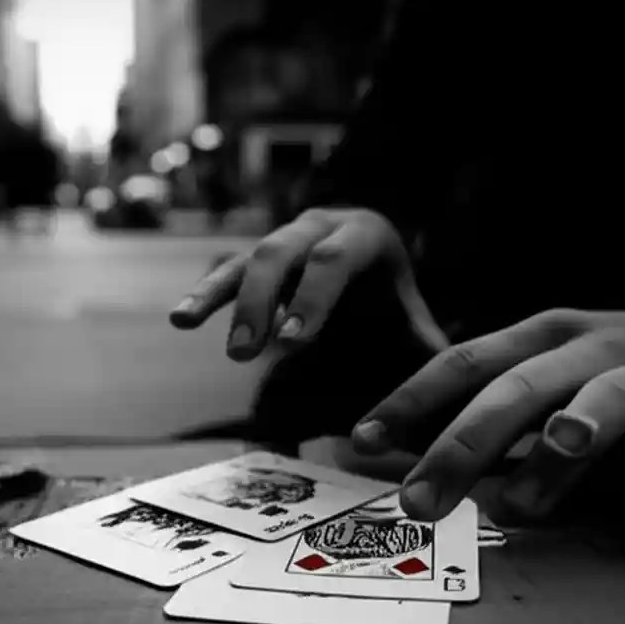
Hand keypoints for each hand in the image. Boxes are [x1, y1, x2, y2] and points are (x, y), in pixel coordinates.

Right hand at [169, 207, 448, 359]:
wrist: (379, 286)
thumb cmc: (398, 312)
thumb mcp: (414, 326)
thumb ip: (425, 358)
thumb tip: (444, 397)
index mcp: (366, 235)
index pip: (336, 259)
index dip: (313, 298)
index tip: (292, 344)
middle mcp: (321, 226)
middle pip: (284, 252)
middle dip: (261, 301)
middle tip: (246, 353)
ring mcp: (286, 239)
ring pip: (250, 258)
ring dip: (225, 297)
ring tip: (188, 323)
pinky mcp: (259, 260)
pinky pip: (228, 272)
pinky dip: (205, 295)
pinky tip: (180, 318)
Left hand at [351, 287, 624, 527]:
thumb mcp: (560, 361)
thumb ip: (499, 402)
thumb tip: (419, 454)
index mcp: (547, 335)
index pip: (464, 361)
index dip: (410, 400)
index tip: (362, 440)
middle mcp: (593, 349)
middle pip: (516, 390)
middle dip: (460, 444)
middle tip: (419, 497)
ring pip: (597, 411)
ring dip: (553, 459)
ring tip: (517, 508)